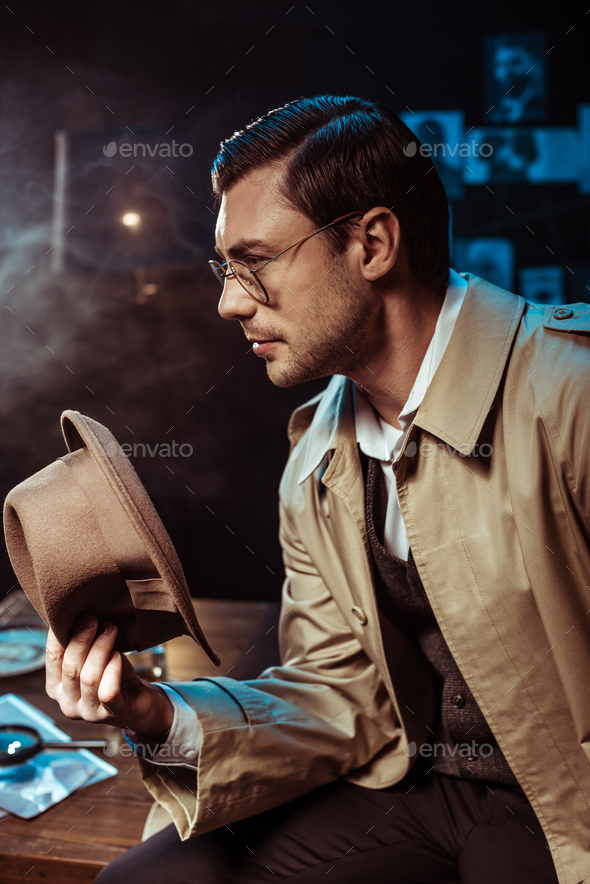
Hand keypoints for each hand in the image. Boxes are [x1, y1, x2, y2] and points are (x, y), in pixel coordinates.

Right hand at [45, 614, 173, 737]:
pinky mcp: (114, 715)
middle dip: (82, 639)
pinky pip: (108, 693)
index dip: (60, 635)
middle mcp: (68, 703)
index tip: (73, 613)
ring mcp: (89, 713)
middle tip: (94, 618)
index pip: (53, 658)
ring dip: (100, 649)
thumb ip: (83, 643)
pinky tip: (118, 655)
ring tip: (111, 628)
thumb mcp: (94, 657)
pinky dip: (112, 671)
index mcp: (57, 688)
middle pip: (71, 667)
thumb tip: (79, 611)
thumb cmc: (114, 675)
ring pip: (89, 678)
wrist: (142, 702)